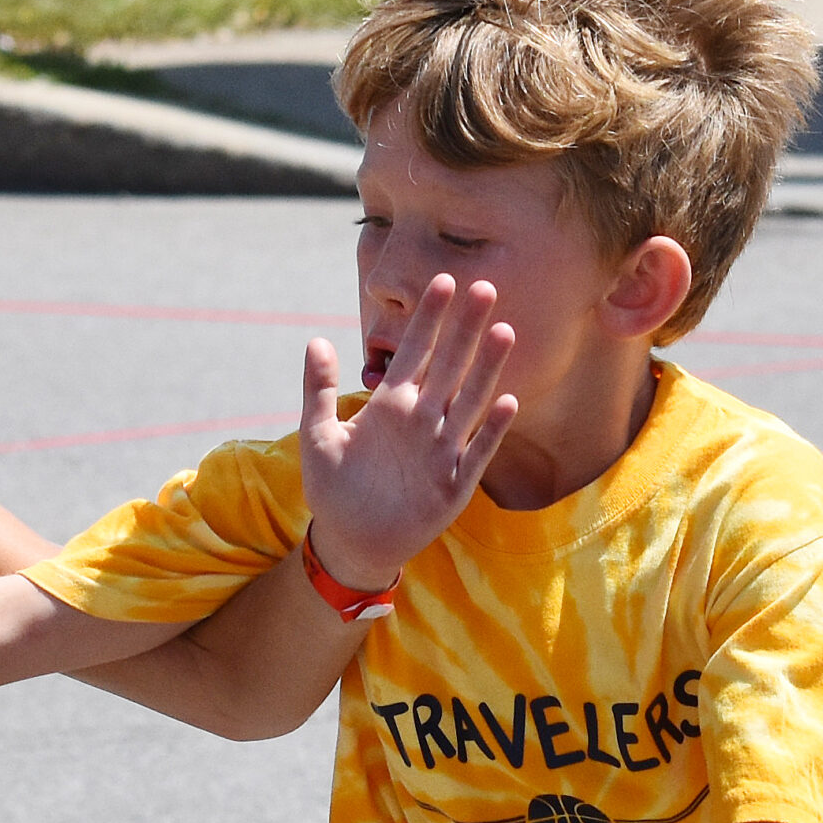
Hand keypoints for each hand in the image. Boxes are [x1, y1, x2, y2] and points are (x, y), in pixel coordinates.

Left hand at [300, 275, 516, 588]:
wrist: (351, 541)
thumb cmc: (334, 489)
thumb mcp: (317, 437)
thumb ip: (318, 391)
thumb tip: (316, 340)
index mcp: (392, 405)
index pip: (415, 352)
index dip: (429, 318)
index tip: (444, 281)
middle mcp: (422, 420)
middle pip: (449, 366)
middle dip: (465, 329)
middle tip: (484, 288)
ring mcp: (441, 450)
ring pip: (468, 401)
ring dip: (486, 369)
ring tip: (504, 332)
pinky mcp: (453, 484)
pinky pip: (475, 453)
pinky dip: (489, 431)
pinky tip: (506, 402)